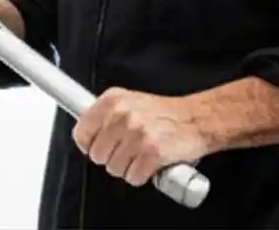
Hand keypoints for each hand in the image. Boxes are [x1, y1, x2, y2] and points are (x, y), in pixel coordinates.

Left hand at [72, 87, 209, 187]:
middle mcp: (123, 115)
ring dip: (127, 168)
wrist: (197, 118)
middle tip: (127, 151)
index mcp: (113, 100)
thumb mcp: (130, 102)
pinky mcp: (152, 152)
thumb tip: (85, 134)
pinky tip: (150, 164)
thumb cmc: (164, 114)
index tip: (99, 147)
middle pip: (97, 155)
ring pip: (114, 168)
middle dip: (111, 158)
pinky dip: (141, 176)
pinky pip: (133, 177)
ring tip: (140, 156)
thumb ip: (106, 116)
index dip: (89, 145)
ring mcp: (137, 134)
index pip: (81, 133)